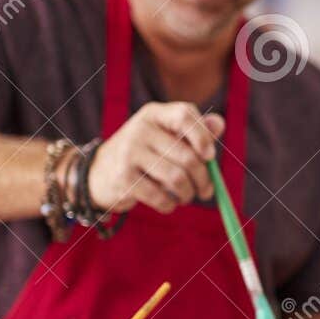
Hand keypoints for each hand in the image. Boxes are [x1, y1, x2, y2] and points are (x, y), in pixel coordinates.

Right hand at [87, 103, 223, 213]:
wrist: (99, 173)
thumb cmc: (145, 154)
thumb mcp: (166, 136)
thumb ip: (195, 131)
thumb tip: (220, 124)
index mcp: (154, 114)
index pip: (184, 115)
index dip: (203, 136)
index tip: (210, 156)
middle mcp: (140, 129)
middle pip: (188, 156)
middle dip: (203, 178)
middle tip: (206, 191)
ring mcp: (129, 152)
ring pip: (177, 178)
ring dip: (188, 193)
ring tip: (187, 196)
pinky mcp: (123, 178)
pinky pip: (160, 196)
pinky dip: (170, 204)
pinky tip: (169, 203)